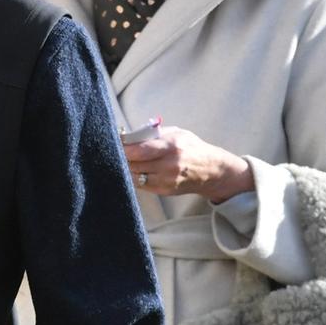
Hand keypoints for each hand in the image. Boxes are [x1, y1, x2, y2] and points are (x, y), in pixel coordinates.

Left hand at [124, 126, 251, 201]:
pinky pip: (140, 184)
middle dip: (122, 157)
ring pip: (134, 176)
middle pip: (133, 164)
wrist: (211, 170)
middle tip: (115, 151)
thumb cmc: (191, 147)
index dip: (123, 147)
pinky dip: (134, 177)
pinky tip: (135, 169)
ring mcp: (166, 181)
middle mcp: (168, 165)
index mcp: (171, 146)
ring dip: (127, 168)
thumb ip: (153, 133)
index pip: (139, 150)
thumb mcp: (176, 133)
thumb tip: (128, 135)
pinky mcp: (164, 191)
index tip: (115, 143)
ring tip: (125, 160)